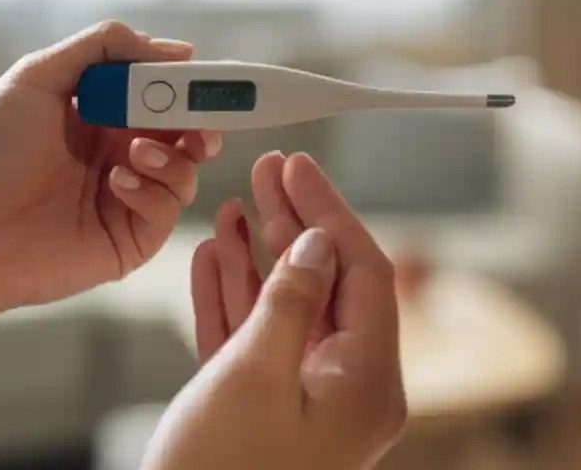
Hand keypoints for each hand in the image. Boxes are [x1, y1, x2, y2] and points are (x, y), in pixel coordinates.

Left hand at [0, 20, 222, 319]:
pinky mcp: (126, 242)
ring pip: (184, 173)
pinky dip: (153, 192)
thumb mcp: (36, 77)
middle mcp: (116, 157)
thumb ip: (100, 47)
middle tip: (200, 120)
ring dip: (174, 157)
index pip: (158, 95)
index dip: (182, 85)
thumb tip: (176, 48)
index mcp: (98, 117)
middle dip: (198, 123)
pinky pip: (166, 212)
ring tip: (136, 151)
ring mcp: (124, 201)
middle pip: (183, 135)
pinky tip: (116, 183)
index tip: (201, 76)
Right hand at [143, 153, 406, 469]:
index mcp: (368, 382)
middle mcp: (348, 390)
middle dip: (294, 226)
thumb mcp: (255, 373)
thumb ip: (292, 299)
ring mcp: (307, 402)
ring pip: (289, 309)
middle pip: (328, 284)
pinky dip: (235, 299)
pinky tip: (213, 257)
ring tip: (233, 205)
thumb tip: (319, 243)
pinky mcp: (266, 412)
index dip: (329, 212)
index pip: (364, 272)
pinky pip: (258, 341)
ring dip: (258, 257)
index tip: (299, 167)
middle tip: (268, 171)